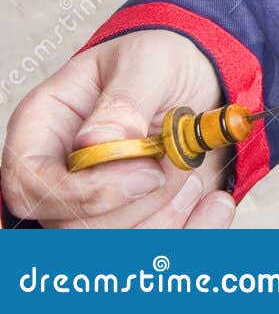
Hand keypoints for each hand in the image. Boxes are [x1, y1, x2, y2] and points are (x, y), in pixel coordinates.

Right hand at [2, 30, 235, 228]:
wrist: (209, 75)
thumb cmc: (165, 59)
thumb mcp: (149, 62)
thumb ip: (123, 103)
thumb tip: (95, 143)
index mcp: (43, 131)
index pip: (28, 186)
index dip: (82, 195)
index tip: (145, 175)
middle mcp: (61, 178)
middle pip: (70, 230)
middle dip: (138, 205)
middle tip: (179, 162)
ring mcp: (97, 207)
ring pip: (110, 249)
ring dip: (165, 220)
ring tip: (192, 173)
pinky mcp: (138, 223)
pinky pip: (155, 254)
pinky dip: (192, 236)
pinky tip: (215, 205)